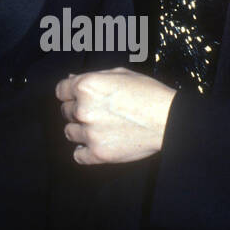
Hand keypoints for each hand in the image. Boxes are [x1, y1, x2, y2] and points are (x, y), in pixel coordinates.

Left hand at [56, 68, 176, 165]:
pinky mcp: (98, 153)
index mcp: (87, 86)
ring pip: (69, 132)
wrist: (168, 120)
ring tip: (100, 128)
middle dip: (78, 111)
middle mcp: (84, 109)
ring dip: (80, 130)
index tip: (78, 97)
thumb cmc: (149, 94)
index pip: (61, 90)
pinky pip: (78, 154)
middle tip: (98, 112)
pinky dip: (85, 150)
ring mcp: (90, 133)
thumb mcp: (121, 74)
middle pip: (66, 111)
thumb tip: (71, 78)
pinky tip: (96, 143)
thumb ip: (93, 76)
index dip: (70, 93)